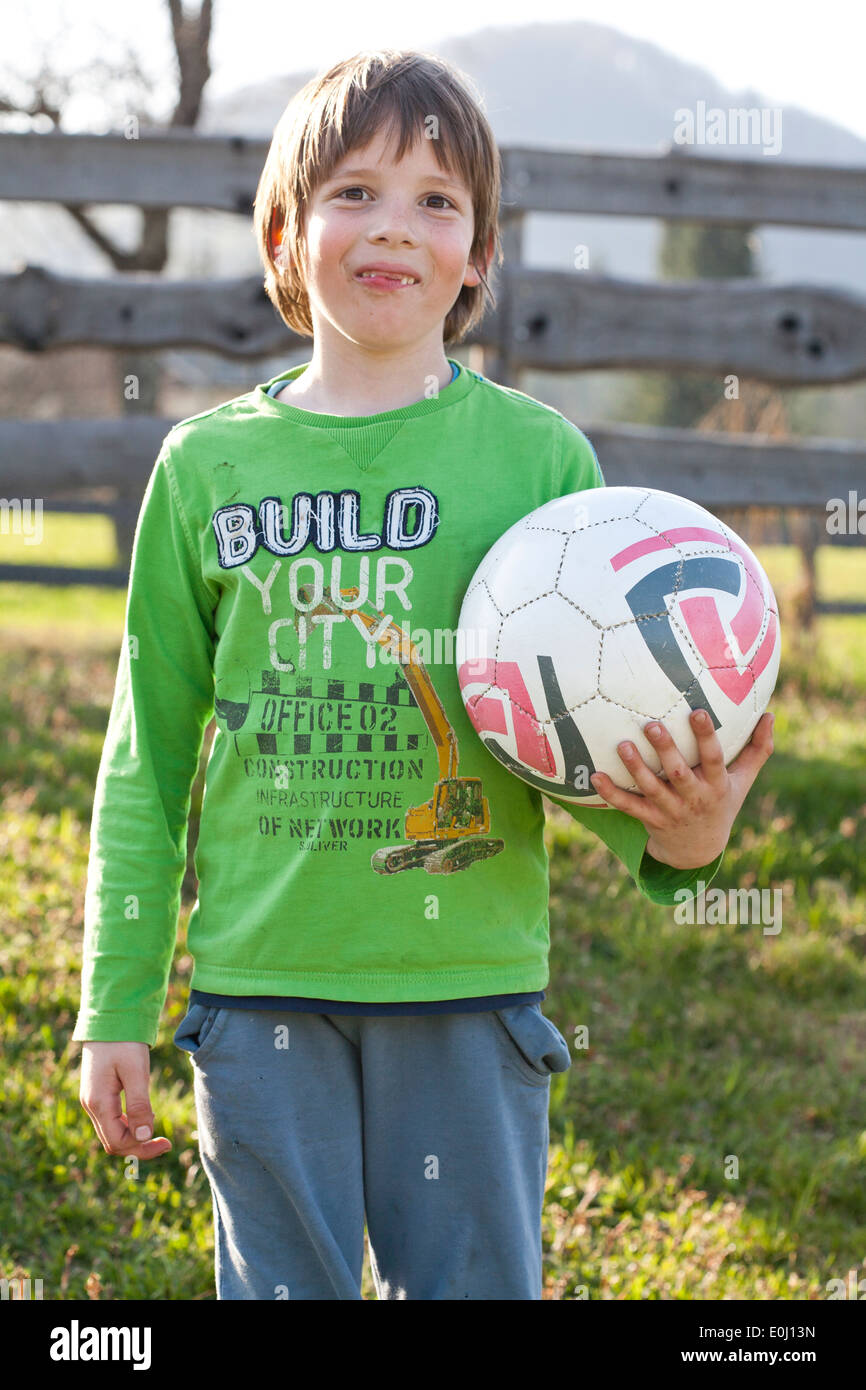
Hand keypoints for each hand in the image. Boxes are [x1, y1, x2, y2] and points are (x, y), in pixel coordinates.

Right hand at [79, 1042, 171, 1159]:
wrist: (110, 1017)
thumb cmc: (124, 1042)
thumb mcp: (136, 1071)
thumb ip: (139, 1105)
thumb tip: (144, 1136)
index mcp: (98, 1102)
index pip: (118, 1142)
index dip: (142, 1147)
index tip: (166, 1142)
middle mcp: (90, 1105)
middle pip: (113, 1141)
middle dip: (139, 1146)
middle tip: (165, 1143)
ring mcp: (92, 1099)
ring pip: (111, 1132)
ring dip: (133, 1137)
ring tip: (157, 1135)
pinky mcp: (98, 1093)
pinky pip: (111, 1119)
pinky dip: (128, 1124)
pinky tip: (144, 1117)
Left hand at [589, 708, 775, 869]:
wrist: (699, 849)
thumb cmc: (722, 803)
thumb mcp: (743, 781)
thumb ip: (758, 749)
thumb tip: (770, 714)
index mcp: (717, 785)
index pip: (713, 758)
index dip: (706, 737)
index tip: (697, 712)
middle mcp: (694, 798)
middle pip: (679, 774)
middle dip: (666, 750)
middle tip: (651, 725)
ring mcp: (670, 811)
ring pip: (651, 789)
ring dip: (636, 768)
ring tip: (622, 745)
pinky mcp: (650, 820)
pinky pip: (628, 807)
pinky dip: (611, 793)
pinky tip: (595, 776)